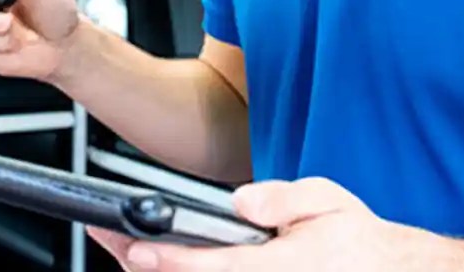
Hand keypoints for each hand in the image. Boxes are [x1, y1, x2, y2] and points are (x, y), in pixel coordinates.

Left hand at [88, 178, 458, 270]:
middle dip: (145, 264)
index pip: (215, 266)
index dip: (171, 258)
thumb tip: (242, 201)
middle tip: (109, 238)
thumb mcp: (328, 200)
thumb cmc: (355, 240)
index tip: (137, 248)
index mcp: (282, 266)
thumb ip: (285, 198)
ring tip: (121, 245)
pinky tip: (157, 261)